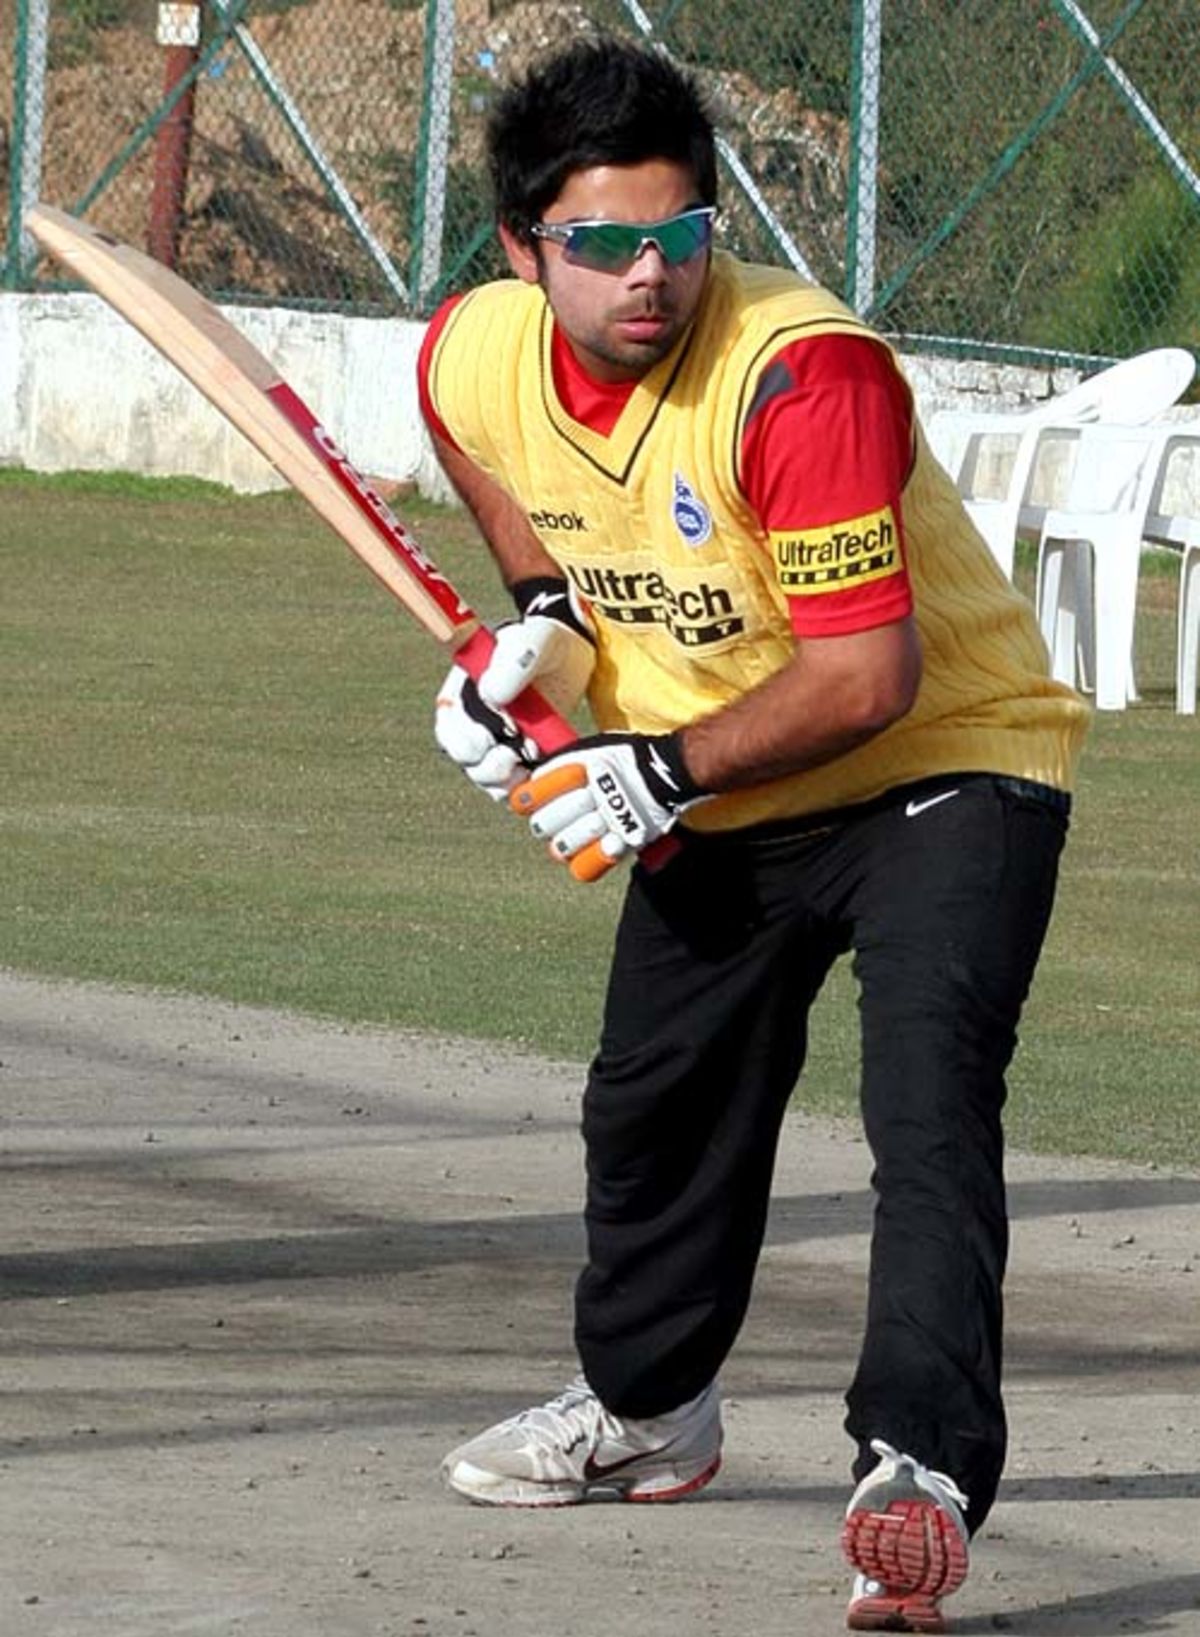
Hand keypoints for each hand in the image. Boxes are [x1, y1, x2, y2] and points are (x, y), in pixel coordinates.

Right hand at [433, 576, 595, 802]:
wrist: (573, 655)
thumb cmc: (544, 643)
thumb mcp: (532, 640)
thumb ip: (512, 662)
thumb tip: (492, 699)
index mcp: (462, 692)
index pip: (450, 727)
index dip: (469, 739)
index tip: (501, 734)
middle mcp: (472, 721)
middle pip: (464, 758)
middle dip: (486, 764)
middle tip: (514, 756)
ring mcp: (495, 742)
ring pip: (484, 776)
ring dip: (503, 779)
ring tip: (528, 764)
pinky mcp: (519, 758)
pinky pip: (510, 785)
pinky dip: (521, 787)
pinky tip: (538, 776)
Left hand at [509, 731, 706, 881]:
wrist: (669, 772)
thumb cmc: (626, 759)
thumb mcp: (594, 748)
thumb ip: (564, 760)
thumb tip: (531, 775)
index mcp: (583, 768)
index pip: (538, 789)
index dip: (524, 798)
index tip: (522, 801)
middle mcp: (595, 794)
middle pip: (546, 821)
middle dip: (542, 823)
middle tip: (544, 823)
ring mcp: (609, 821)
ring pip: (564, 845)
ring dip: (560, 845)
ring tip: (563, 841)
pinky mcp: (623, 843)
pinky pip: (590, 865)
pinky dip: (584, 863)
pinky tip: (584, 854)